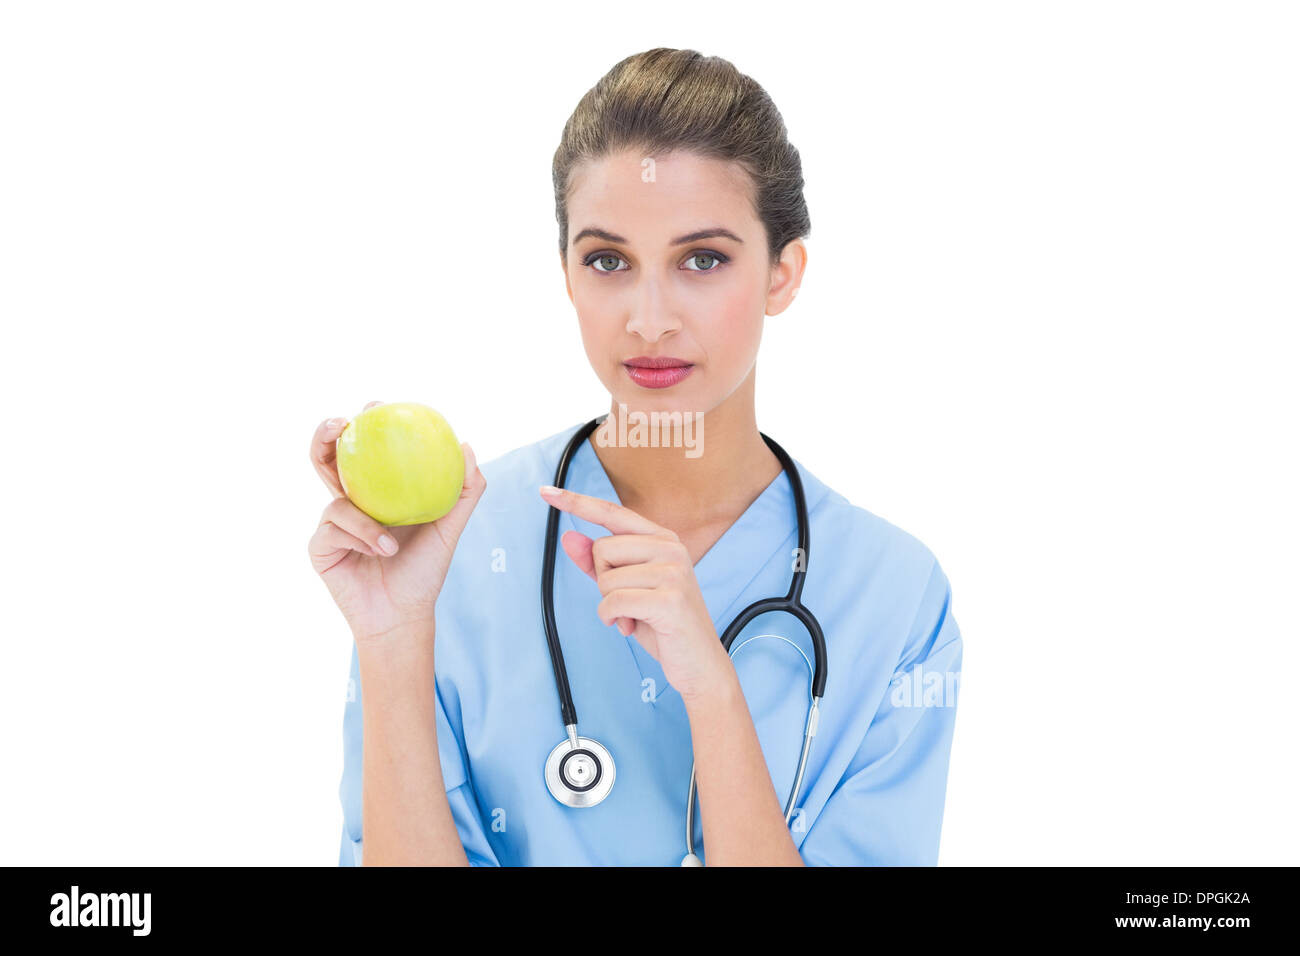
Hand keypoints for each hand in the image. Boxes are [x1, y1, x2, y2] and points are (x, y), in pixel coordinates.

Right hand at [307, 400, 486, 645]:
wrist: (403, 615)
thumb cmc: (424, 571)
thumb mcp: (450, 528)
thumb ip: (464, 490)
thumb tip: (466, 445)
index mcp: (376, 492)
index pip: (364, 452)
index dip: (364, 425)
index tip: (376, 405)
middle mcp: (349, 502)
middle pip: (326, 459)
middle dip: (325, 435)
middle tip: (340, 422)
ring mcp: (331, 524)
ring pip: (335, 500)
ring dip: (363, 518)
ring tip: (390, 540)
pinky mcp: (319, 547)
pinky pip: (334, 529)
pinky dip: (361, 539)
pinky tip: (380, 553)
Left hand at [538, 484, 731, 700]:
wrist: (699, 663)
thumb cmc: (662, 624)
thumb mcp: (626, 590)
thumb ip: (598, 564)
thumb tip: (569, 537)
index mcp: (662, 539)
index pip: (612, 513)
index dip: (577, 502)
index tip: (545, 491)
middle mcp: (671, 548)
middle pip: (603, 548)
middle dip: (603, 580)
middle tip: (627, 602)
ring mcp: (673, 571)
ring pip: (606, 578)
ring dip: (609, 604)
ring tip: (634, 616)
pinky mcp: (669, 598)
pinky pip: (612, 602)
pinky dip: (611, 619)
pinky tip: (629, 627)